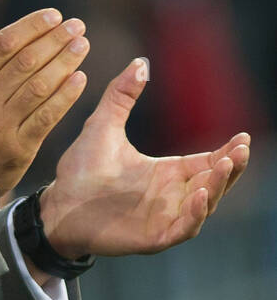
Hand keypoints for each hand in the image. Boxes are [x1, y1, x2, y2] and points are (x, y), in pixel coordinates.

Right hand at [0, 6, 89, 213]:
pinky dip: (66, 96)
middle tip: (77, 25)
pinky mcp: (19, 147)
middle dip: (55, 39)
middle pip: (25, 62)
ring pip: (40, 86)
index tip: (54, 15)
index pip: (2, 44)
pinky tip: (80, 78)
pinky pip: (47, 116)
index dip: (31, 27)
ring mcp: (1, 126)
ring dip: (65, 62)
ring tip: (82, 45)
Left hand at [39, 58, 250, 256]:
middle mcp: (171, 195)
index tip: (243, 137)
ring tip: (225, 166)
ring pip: (204, 206)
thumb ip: (121, 96)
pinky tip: (200, 195)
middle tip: (241, 150)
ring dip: (217, 188)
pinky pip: (183, 228)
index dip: (227, 152)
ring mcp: (164, 218)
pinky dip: (195, 215)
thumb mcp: (102, 126)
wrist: (56, 204)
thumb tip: (140, 62)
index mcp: (166, 172)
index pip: (206, 162)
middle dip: (231, 169)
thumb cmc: (80, 170)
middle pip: (214, 184)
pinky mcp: (153, 237)